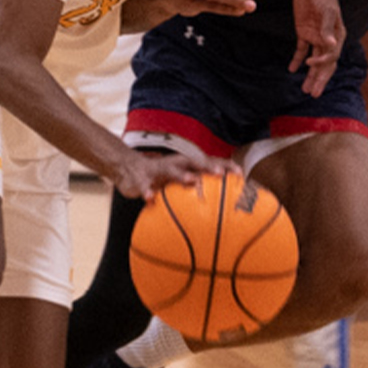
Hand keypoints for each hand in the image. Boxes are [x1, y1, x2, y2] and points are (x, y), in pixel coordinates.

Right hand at [108, 149, 234, 200]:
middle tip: (221, 174)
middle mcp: (174, 164)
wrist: (126, 168)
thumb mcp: (178, 181)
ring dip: (182, 175)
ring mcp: (157, 170)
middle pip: (193, 162)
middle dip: (207, 166)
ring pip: (171, 170)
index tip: (241, 174)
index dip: (224, 166)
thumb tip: (219, 205)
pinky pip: (145, 185)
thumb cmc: (159, 178)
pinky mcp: (141, 179)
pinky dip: (148, 191)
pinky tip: (151, 199)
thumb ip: (196, 189)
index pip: (208, 162)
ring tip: (192, 180)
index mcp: (185, 165)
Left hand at [289, 0, 343, 94]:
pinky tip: (291, 69)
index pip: (332, 56)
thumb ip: (327, 28)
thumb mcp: (326, 11)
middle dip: (320, 79)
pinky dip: (297, 60)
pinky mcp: (304, 33)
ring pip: (313, 61)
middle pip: (325, 64)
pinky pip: (301, 51)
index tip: (310, 65)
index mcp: (337, 36)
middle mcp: (328, 39)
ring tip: (305, 90)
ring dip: (310, 75)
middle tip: (314, 94)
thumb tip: (331, 45)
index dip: (322, 63)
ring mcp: (315, 37)